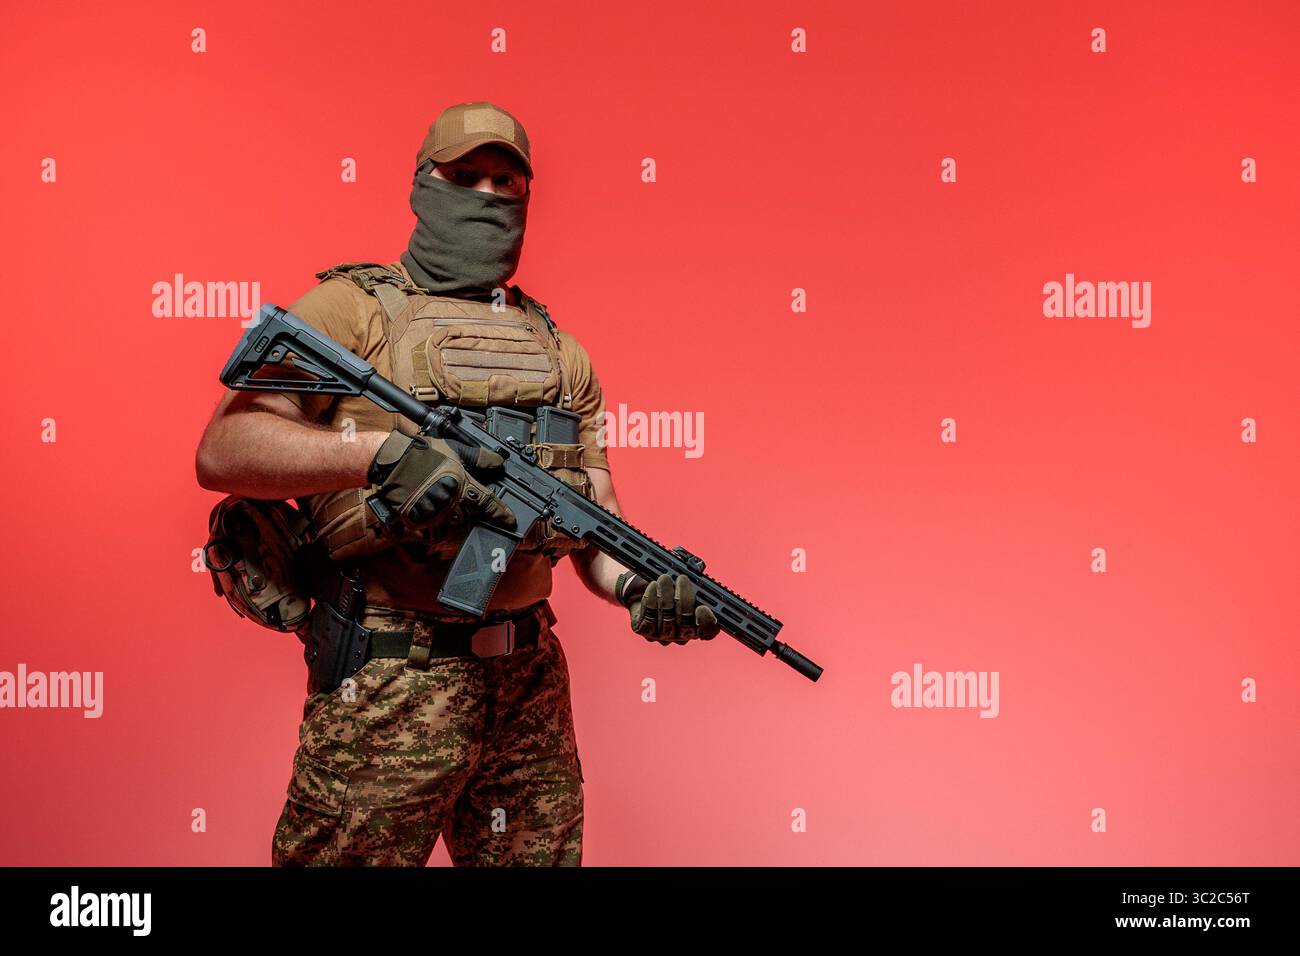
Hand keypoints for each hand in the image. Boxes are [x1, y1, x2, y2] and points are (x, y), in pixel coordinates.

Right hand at [367, 430, 515, 530]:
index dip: (502, 514)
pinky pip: (432, 534)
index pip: (489, 504)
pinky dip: (436, 530)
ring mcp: (434, 515)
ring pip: (452, 529)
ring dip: (454, 523)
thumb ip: (480, 458)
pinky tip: (434, 519)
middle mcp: (450, 504)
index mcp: (462, 486)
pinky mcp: (418, 522)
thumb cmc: (424, 453)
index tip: (510, 521)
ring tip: (449, 511)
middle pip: (470, 519)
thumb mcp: (456, 449)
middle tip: (467, 507)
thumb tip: (499, 462)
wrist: (393, 461)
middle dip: (472, 515)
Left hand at [616, 572, 718, 644]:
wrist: (642, 588)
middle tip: (682, 580)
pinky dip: (651, 600)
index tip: (703, 607)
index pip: (708, 630)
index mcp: (698, 624)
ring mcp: (663, 635)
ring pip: (667, 619)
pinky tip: (653, 587)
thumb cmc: (669, 586)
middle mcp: (682, 634)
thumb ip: (695, 586)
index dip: (707, 621)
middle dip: (684, 600)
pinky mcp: (645, 630)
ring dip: (666, 596)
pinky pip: (649, 618)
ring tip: (664, 579)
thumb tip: (698, 583)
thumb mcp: (685, 582)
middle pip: (686, 624)